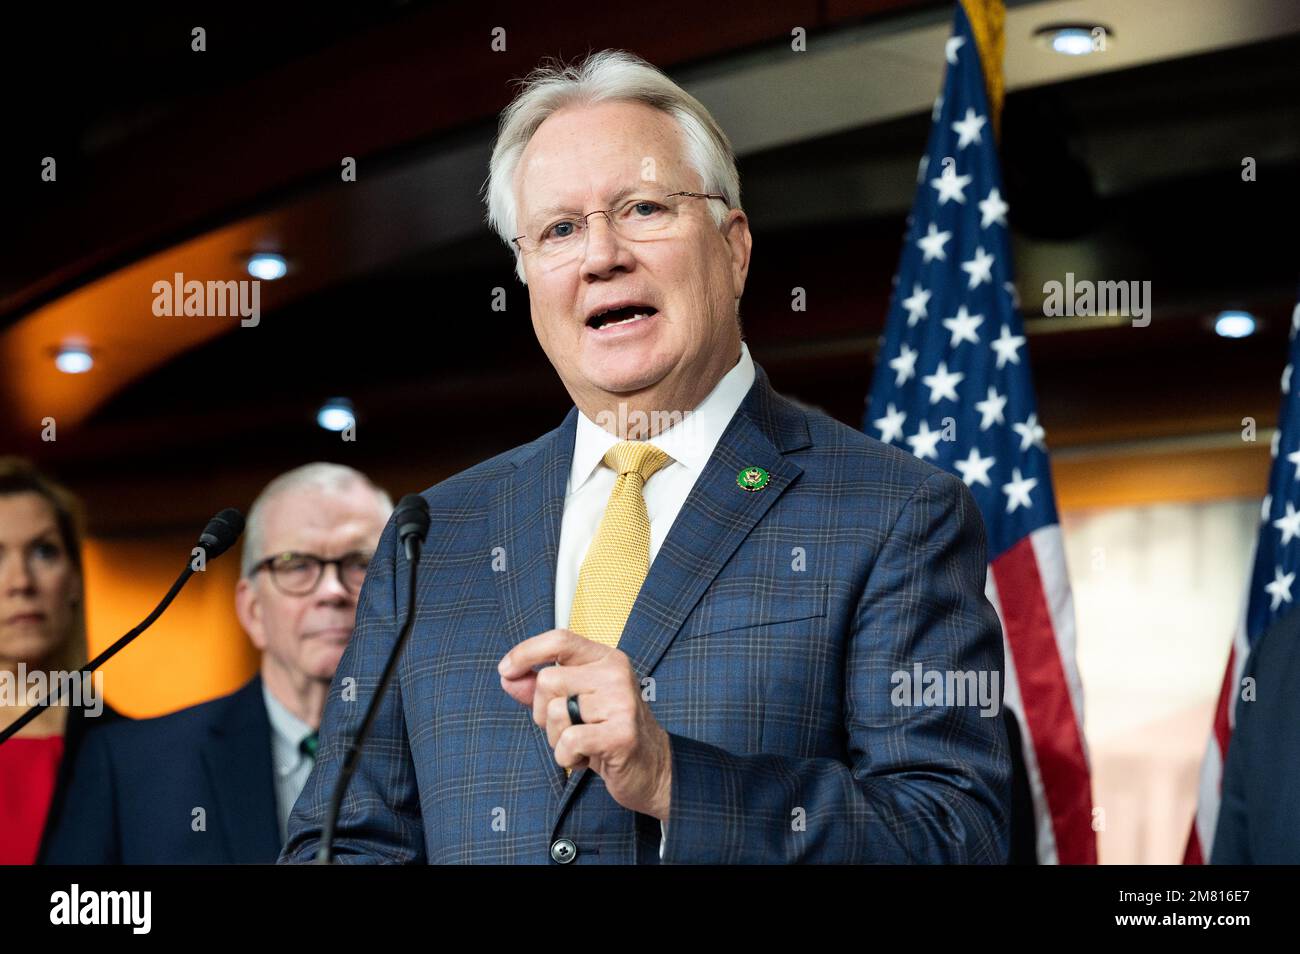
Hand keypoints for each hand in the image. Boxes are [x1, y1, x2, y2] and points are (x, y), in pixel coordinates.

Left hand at [498, 629, 671, 820]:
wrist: (651, 767)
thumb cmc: (608, 732)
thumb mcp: (573, 704)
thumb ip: (541, 689)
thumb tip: (508, 676)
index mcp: (605, 659)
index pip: (560, 639)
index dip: (526, 652)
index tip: (506, 669)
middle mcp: (615, 674)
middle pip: (547, 681)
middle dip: (544, 712)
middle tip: (568, 727)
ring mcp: (622, 702)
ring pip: (555, 712)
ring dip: (558, 739)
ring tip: (582, 742)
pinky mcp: (621, 734)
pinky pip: (568, 740)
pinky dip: (567, 756)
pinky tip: (587, 757)